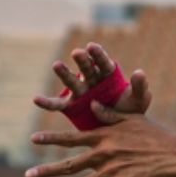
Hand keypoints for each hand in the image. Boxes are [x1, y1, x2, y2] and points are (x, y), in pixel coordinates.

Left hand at [27, 106, 175, 176]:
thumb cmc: (157, 135)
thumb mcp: (133, 119)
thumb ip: (110, 114)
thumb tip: (93, 104)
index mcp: (104, 137)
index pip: (72, 138)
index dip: (51, 139)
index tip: (33, 139)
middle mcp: (103, 155)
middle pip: (69, 164)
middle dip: (46, 171)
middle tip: (27, 175)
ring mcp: (110, 173)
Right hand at [32, 44, 152, 120]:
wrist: (122, 130)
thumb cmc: (131, 111)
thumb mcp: (138, 100)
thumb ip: (139, 87)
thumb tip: (139, 72)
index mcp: (108, 75)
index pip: (103, 62)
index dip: (98, 54)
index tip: (92, 47)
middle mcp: (92, 80)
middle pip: (86, 68)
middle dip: (82, 61)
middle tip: (78, 53)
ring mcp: (80, 92)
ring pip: (71, 81)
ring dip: (64, 73)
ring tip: (56, 65)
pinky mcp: (71, 106)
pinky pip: (57, 104)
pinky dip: (46, 102)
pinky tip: (36, 99)